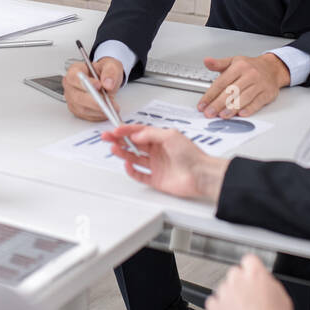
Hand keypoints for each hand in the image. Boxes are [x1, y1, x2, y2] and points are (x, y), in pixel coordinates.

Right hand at [64, 56, 123, 121]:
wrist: (106, 80)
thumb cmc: (104, 72)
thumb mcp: (111, 66)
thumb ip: (110, 72)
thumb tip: (108, 83)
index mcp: (75, 70)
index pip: (74, 78)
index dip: (85, 83)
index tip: (99, 86)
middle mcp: (70, 85)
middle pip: (77, 97)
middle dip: (95, 101)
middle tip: (109, 102)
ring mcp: (72, 99)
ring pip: (82, 109)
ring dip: (98, 110)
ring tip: (112, 106)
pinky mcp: (77, 109)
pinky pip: (86, 116)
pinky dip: (98, 115)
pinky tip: (107, 111)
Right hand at [100, 124, 228, 201]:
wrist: (200, 174)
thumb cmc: (192, 155)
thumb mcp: (170, 136)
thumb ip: (151, 134)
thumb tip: (136, 135)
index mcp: (161, 139)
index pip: (139, 132)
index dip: (127, 130)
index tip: (116, 129)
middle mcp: (158, 152)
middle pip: (134, 144)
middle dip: (120, 140)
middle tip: (108, 137)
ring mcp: (156, 165)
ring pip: (134, 158)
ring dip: (123, 153)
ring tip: (114, 148)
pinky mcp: (156, 179)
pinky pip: (140, 175)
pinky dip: (131, 171)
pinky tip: (127, 165)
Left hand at [196, 53, 289, 117]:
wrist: (272, 68)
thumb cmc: (250, 67)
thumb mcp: (233, 61)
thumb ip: (218, 64)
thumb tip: (207, 61)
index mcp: (239, 66)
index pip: (221, 82)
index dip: (210, 95)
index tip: (202, 105)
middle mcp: (250, 74)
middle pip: (231, 91)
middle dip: (218, 104)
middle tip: (209, 113)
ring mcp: (260, 84)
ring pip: (244, 98)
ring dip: (232, 108)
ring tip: (222, 116)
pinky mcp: (268, 93)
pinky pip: (257, 102)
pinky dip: (249, 109)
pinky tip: (241, 114)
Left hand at [206, 255, 294, 309]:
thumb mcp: (283, 299)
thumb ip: (270, 284)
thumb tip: (264, 281)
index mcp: (256, 275)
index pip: (250, 260)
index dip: (252, 269)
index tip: (253, 277)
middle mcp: (237, 280)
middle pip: (235, 274)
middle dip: (240, 284)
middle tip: (249, 300)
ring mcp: (223, 293)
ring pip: (224, 288)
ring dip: (230, 297)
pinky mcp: (213, 307)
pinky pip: (214, 303)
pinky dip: (220, 309)